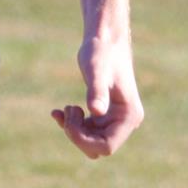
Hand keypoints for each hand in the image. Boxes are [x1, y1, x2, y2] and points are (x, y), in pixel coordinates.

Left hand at [52, 33, 144, 158]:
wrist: (104, 39)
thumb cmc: (101, 52)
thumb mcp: (96, 71)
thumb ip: (97, 91)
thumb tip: (96, 112)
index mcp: (130, 115)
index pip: (107, 146)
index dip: (83, 141)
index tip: (68, 123)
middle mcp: (127, 122)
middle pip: (98, 147)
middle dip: (77, 134)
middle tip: (69, 109)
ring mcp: (116, 120)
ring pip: (91, 142)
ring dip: (74, 129)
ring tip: (67, 107)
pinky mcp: (105, 115)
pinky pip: (87, 131)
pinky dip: (72, 124)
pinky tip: (57, 111)